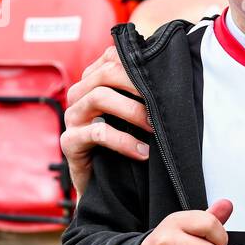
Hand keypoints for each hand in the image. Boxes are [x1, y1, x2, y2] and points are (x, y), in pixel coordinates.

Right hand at [62, 45, 151, 197]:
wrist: (105, 186)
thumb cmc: (125, 146)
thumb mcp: (136, 117)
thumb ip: (145, 95)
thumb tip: (174, 77)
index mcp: (94, 82)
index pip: (112, 58)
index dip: (137, 63)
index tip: (162, 77)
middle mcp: (80, 95)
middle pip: (106, 74)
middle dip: (137, 85)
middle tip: (161, 102)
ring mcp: (72, 117)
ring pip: (99, 97)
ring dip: (132, 111)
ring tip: (154, 127)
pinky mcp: (70, 141)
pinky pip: (96, 132)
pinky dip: (123, 141)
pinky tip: (142, 152)